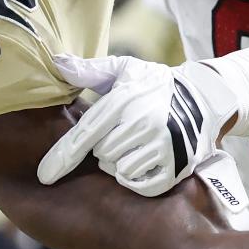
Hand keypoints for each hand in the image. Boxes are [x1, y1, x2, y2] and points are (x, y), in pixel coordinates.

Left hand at [37, 54, 239, 194]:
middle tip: (121, 133)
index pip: (85, 135)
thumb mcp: (124, 69)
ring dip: (120, 163)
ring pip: (119, 170)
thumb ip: (89, 70)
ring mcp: (163, 146)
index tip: (44, 176)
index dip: (62, 157)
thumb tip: (56, 63)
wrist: (204, 97)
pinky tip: (142, 163)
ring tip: (134, 145)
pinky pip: (141, 185)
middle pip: (101, 154)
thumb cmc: (155, 84)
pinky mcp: (177, 166)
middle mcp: (144, 123)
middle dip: (104, 147)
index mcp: (125, 100)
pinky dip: (136, 179)